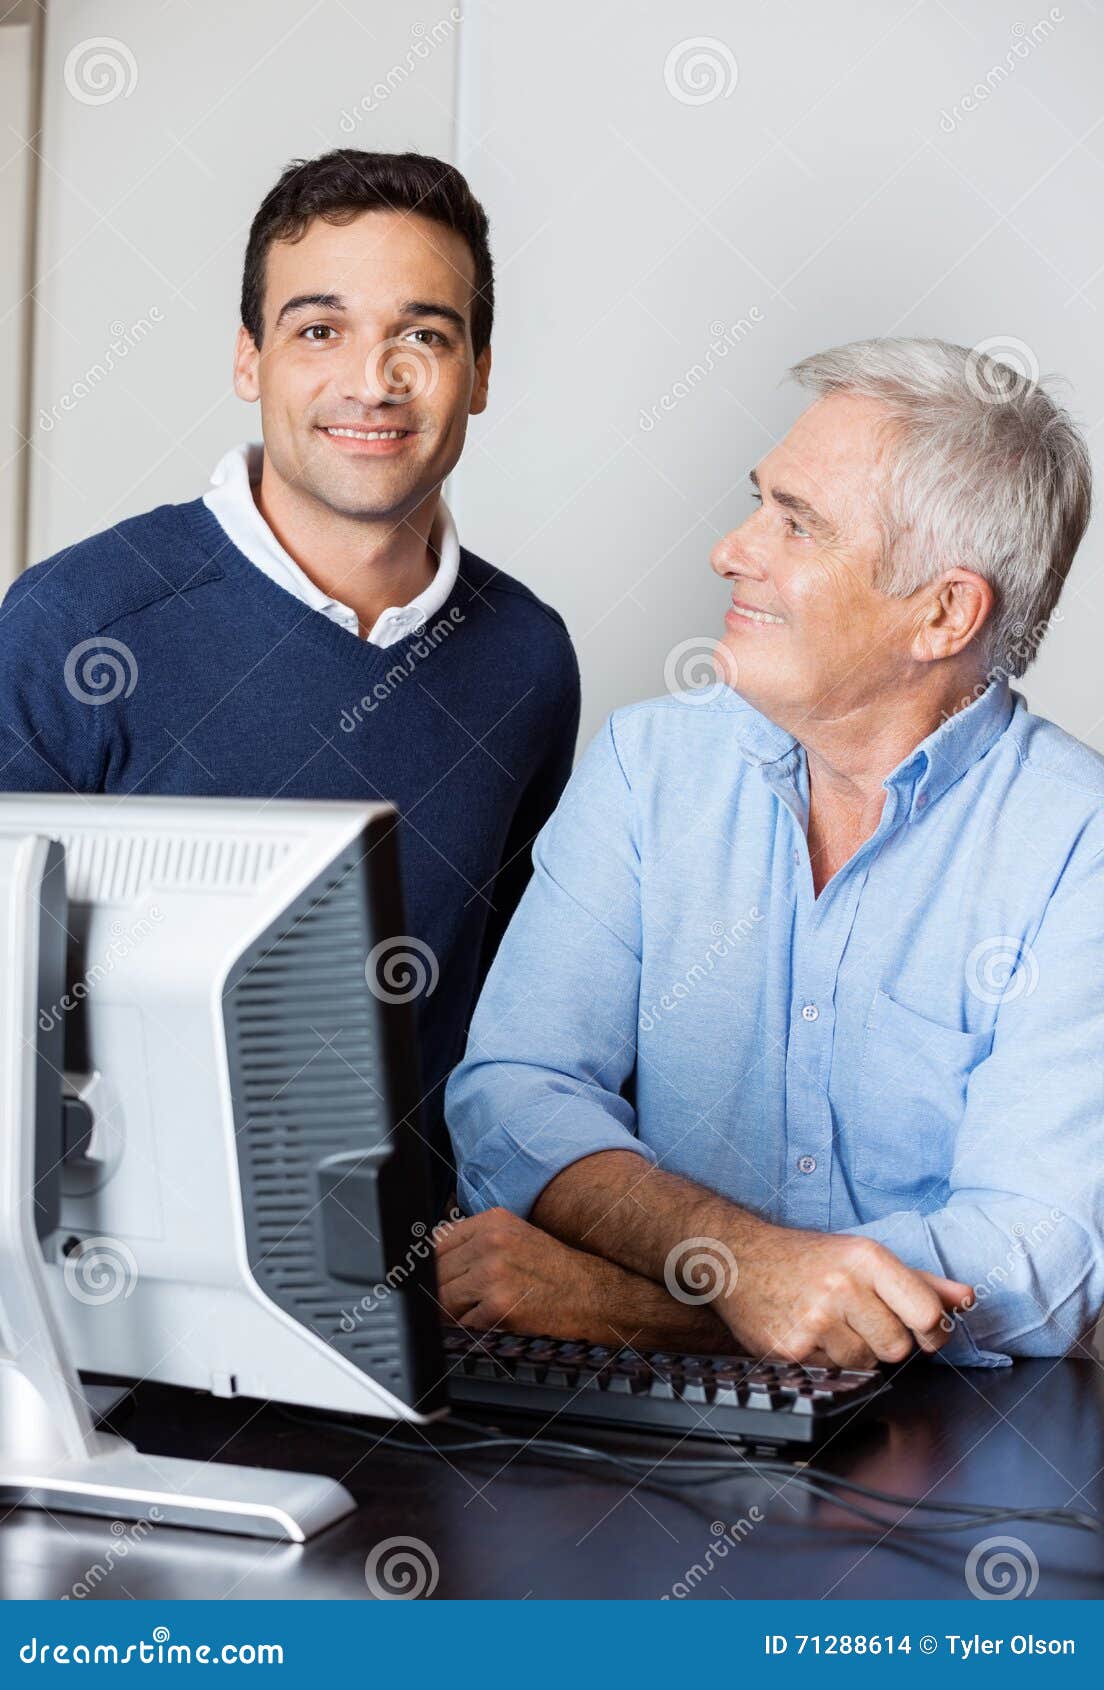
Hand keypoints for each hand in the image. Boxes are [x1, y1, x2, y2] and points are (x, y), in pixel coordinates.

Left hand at [434, 1206, 734, 1349]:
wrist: (603, 1295)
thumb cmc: (562, 1272)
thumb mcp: (518, 1240)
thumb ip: (477, 1244)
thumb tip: (434, 1258)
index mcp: (492, 1220)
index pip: (436, 1243)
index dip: (433, 1269)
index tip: (436, 1284)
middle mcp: (490, 1240)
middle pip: (436, 1272)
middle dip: (442, 1295)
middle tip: (460, 1307)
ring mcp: (494, 1270)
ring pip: (444, 1299)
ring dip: (455, 1315)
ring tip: (482, 1316)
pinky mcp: (500, 1303)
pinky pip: (463, 1324)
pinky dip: (472, 1331)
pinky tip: (495, 1326)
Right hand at [712, 1225, 973, 1369]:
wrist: (739, 1259)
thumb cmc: (809, 1258)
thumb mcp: (865, 1257)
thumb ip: (921, 1281)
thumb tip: (967, 1299)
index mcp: (867, 1260)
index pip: (928, 1314)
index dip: (933, 1331)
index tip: (923, 1329)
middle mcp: (842, 1288)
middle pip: (899, 1348)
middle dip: (886, 1341)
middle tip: (861, 1319)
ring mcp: (814, 1320)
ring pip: (865, 1364)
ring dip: (854, 1352)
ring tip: (830, 1323)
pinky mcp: (792, 1348)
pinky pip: (832, 1372)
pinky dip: (825, 1359)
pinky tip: (809, 1334)